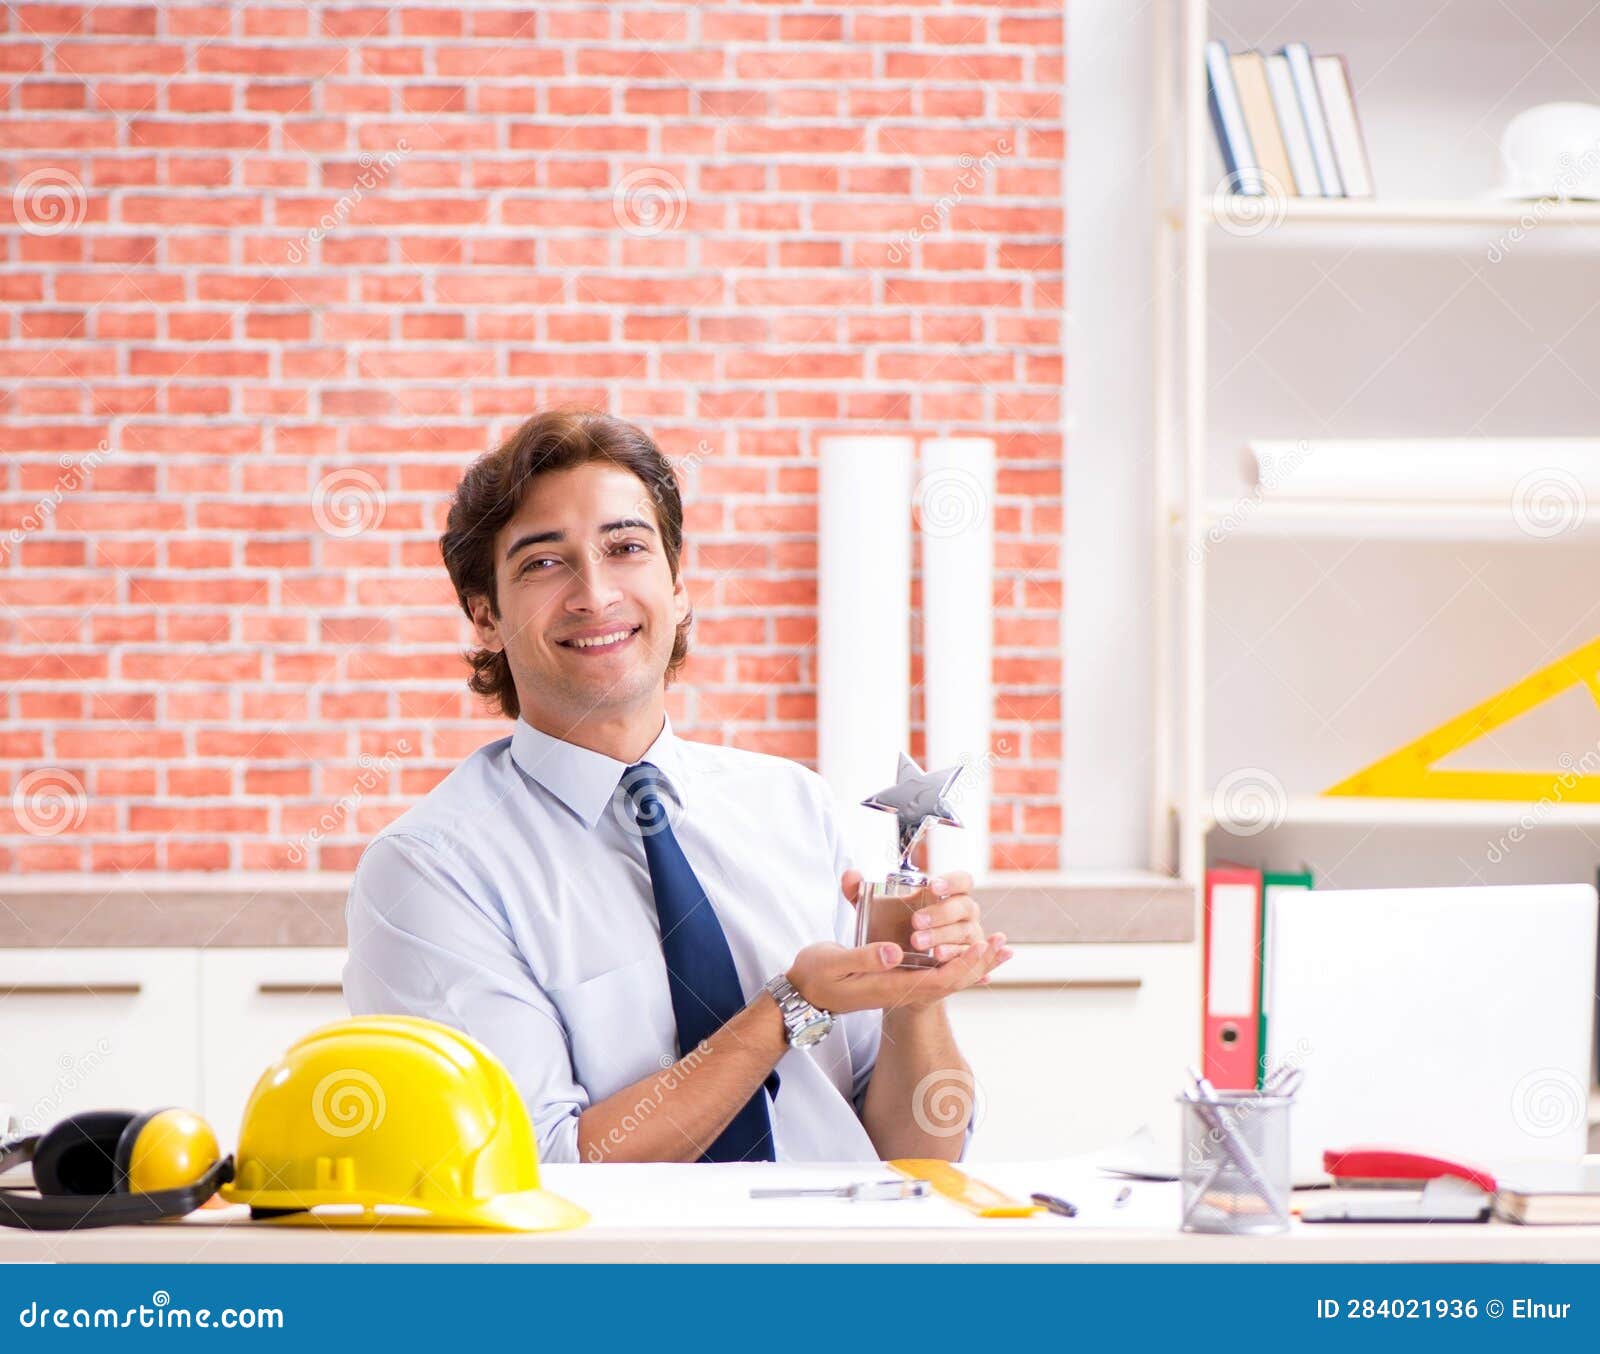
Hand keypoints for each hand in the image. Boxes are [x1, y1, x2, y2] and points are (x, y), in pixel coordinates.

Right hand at [788, 928, 1011, 1019]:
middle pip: (952, 980)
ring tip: (999, 947)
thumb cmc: (816, 975)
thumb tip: (896, 952)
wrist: (804, 994)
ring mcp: (901, 987)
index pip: (938, 980)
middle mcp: (901, 990)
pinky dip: (958, 964)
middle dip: (980, 962)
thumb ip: (865, 958)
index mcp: (890, 987)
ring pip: (948, 977)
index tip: (984, 945)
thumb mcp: (835, 963)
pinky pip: (937, 974)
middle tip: (1005, 943)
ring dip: (975, 963)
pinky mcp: (898, 980)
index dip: (965, 964)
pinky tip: (972, 955)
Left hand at [841, 868, 986, 963]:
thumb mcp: (874, 911)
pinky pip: (967, 957)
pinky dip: (954, 956)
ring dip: (944, 937)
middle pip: (965, 907)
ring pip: (966, 933)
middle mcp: (964, 914)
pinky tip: (936, 957)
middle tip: (915, 921)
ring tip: (918, 942)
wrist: (904, 962)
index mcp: (949, 895)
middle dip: (941, 913)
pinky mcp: (966, 959)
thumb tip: (850, 876)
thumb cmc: (896, 928)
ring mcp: (968, 937)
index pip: (962, 881)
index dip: (952, 881)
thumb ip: (860, 892)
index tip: (932, 887)